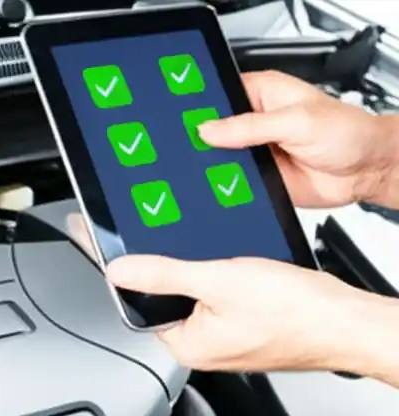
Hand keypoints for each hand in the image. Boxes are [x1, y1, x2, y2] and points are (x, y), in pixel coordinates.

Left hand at [106, 254, 398, 384]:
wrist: (349, 322)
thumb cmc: (297, 313)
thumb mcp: (219, 282)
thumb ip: (164, 275)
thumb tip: (120, 270)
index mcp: (185, 344)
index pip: (136, 303)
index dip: (121, 268)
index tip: (100, 242)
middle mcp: (201, 346)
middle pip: (163, 297)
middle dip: (160, 266)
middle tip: (152, 233)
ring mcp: (225, 337)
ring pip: (195, 294)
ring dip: (193, 267)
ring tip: (202, 248)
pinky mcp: (246, 325)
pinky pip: (220, 295)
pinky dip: (219, 274)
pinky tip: (231, 260)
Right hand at [198, 71, 397, 207]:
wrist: (366, 171)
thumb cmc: (348, 132)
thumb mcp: (297, 121)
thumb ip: (250, 126)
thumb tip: (208, 129)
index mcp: (260, 94)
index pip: (217, 94)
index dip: (198, 106)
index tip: (183, 120)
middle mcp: (252, 122)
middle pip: (211, 130)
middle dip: (200, 140)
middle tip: (192, 149)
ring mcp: (252, 151)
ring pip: (216, 159)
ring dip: (211, 166)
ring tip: (208, 169)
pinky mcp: (255, 177)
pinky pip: (229, 183)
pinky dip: (222, 188)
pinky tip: (219, 187)